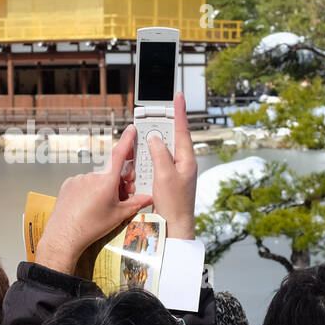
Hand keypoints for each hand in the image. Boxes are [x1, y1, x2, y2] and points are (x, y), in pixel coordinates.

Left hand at [35, 124, 152, 274]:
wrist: (64, 235)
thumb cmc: (90, 227)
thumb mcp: (118, 215)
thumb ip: (136, 203)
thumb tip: (149, 198)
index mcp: (107, 181)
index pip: (120, 154)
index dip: (127, 140)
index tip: (131, 129)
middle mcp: (92, 176)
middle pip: (111, 173)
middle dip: (118, 182)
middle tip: (121, 197)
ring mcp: (78, 179)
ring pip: (97, 179)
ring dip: (103, 187)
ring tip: (101, 206)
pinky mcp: (69, 184)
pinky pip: (84, 183)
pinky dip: (89, 190)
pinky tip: (88, 204)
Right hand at [148, 92, 197, 239]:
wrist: (174, 228)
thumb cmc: (174, 205)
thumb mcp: (165, 176)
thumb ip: (160, 154)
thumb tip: (155, 138)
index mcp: (187, 160)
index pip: (182, 130)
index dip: (179, 112)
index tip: (178, 96)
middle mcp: (182, 164)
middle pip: (169, 139)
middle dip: (157, 131)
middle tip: (148, 119)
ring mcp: (173, 173)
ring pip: (158, 153)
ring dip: (147, 152)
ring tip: (140, 150)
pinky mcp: (165, 181)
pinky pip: (153, 166)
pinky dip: (145, 165)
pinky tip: (138, 167)